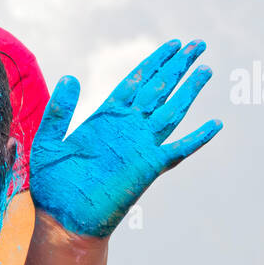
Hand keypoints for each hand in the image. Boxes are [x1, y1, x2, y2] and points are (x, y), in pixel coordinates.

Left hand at [31, 40, 221, 235]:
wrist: (63, 220)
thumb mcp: (49, 141)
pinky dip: (197, 138)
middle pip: (158, 90)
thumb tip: (71, 76)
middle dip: (177, 67)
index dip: (154, 63)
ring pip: (171, 112)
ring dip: (189, 91)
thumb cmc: (53, 185)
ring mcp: (139, 147)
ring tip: (205, 69)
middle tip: (198, 44)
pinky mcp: (147, 168)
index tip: (172, 45)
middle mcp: (127, 129)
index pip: (136, 82)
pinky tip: (214, 124)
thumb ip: (60, 110)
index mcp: (105, 118)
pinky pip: (178, 150)